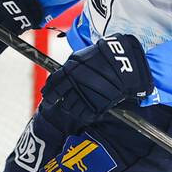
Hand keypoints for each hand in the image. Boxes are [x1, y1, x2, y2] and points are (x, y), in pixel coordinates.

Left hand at [39, 34, 153, 135]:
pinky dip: (83, 113)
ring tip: (79, 102)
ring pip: (71, 108)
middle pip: (60, 99)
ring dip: (73, 107)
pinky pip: (83, 114)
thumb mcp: (81, 57)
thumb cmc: (103, 57)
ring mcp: (85, 95)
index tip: (48, 96)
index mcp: (69, 71)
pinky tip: (86, 108)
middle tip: (63, 101)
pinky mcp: (96, 104)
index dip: (48, 92)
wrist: (123, 62)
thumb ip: (69, 68)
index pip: (52, 86)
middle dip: (60, 101)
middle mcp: (75, 84)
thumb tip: (60, 77)